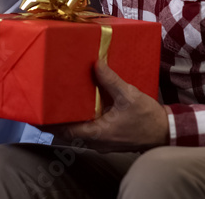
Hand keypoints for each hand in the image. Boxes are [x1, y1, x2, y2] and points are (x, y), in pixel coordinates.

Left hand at [40, 60, 167, 151]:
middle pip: (69, 131)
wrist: (166, 132)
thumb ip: (111, 80)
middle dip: (56, 118)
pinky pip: (90, 128)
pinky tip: (82, 103)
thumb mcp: (129, 96)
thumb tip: (96, 63)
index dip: (50, 123)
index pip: (66, 131)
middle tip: (45, 101)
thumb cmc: (148, 119)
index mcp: (98, 133)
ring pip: (79, 130)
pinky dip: (82, 117)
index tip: (38, 111)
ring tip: (59, 100)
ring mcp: (102, 140)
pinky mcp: (108, 136)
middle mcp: (97, 140)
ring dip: (69, 117)